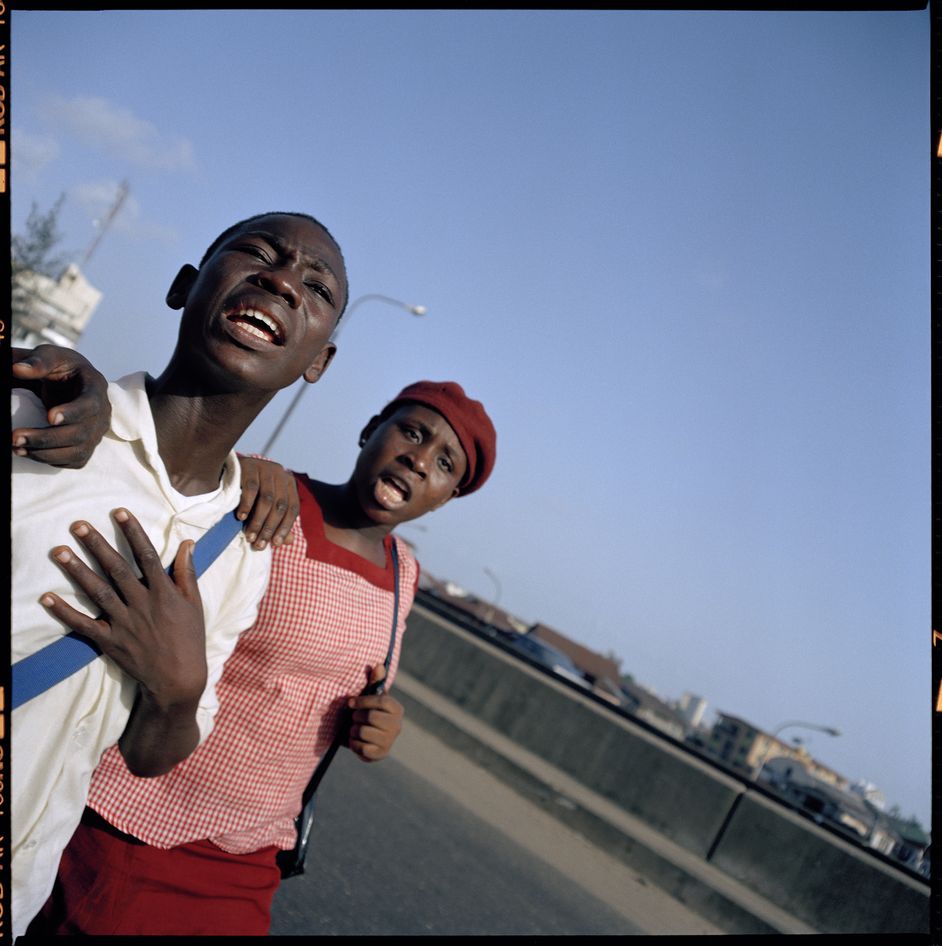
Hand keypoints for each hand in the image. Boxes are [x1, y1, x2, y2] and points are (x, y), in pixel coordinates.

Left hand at [11, 345, 110, 468]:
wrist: (71, 385)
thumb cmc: (61, 368)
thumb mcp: (51, 356)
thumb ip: (36, 361)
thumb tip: (16, 369)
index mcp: (96, 387)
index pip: (91, 404)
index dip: (73, 413)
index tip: (49, 417)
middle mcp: (102, 413)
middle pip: (81, 433)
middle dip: (46, 438)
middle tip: (14, 438)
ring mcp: (96, 433)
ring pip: (77, 451)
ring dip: (45, 453)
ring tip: (16, 447)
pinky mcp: (87, 447)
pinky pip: (73, 461)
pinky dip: (50, 460)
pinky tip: (28, 452)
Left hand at [40, 508, 206, 712]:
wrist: (178, 678)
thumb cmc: (190, 638)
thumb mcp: (195, 603)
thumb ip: (186, 572)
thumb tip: (187, 543)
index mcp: (164, 592)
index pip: (147, 555)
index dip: (133, 532)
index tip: (119, 512)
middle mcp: (142, 603)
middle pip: (116, 568)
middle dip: (96, 544)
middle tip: (78, 525)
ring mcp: (124, 622)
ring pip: (97, 591)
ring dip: (76, 570)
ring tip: (59, 551)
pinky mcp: (109, 641)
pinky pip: (83, 624)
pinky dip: (64, 612)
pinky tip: (46, 597)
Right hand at [236, 455, 299, 548]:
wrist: (231, 470)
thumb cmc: (252, 492)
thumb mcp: (266, 506)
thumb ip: (278, 522)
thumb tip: (289, 541)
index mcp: (289, 484)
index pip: (292, 509)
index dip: (285, 527)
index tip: (276, 544)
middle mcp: (281, 474)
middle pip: (280, 506)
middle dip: (269, 528)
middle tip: (259, 544)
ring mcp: (266, 468)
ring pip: (266, 499)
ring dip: (258, 521)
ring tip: (250, 536)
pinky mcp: (250, 466)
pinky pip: (251, 488)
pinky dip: (247, 505)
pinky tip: (241, 518)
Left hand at [346, 665, 403, 762]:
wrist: (370, 739)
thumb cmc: (369, 712)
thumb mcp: (372, 697)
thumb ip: (374, 682)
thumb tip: (377, 665)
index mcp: (397, 709)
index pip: (381, 701)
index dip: (363, 701)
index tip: (350, 702)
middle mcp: (397, 726)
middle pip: (370, 717)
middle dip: (356, 717)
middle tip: (353, 718)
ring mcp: (390, 741)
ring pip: (363, 732)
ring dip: (353, 730)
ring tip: (354, 729)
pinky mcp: (381, 755)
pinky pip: (361, 747)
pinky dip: (353, 744)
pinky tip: (355, 741)